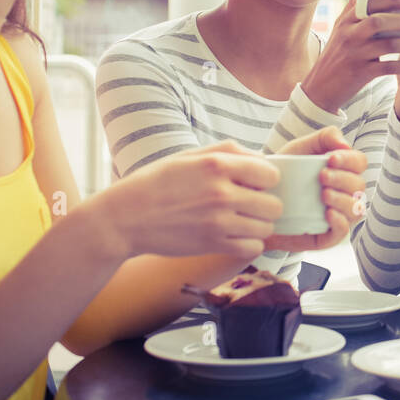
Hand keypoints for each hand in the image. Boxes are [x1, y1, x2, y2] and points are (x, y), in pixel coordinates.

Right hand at [100, 141, 282, 259]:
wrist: (125, 218)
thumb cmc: (157, 183)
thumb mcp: (190, 156)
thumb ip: (229, 152)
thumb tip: (262, 159)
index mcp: (217, 165)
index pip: (271, 174)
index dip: (265, 179)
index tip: (253, 183)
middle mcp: (221, 192)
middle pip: (274, 204)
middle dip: (264, 204)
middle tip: (247, 205)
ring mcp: (218, 221)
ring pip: (266, 228)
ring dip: (257, 226)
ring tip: (239, 221)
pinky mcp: (212, 244)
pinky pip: (252, 247)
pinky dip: (248, 244)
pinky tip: (233, 236)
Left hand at [265, 127, 368, 252]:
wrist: (258, 200)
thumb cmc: (284, 173)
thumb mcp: (300, 149)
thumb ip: (324, 138)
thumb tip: (345, 145)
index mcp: (342, 171)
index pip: (359, 163)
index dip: (350, 161)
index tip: (331, 159)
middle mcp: (345, 193)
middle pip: (359, 186)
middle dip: (343, 179)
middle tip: (322, 176)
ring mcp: (337, 215)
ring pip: (356, 209)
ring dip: (342, 199)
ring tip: (323, 194)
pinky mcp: (326, 235)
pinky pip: (343, 232)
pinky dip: (340, 222)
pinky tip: (327, 213)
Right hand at [301, 0, 399, 114]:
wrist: (319, 88)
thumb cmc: (336, 56)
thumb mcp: (339, 31)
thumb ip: (354, 13)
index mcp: (345, 20)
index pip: (369, 2)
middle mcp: (348, 34)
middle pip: (379, 21)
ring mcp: (355, 53)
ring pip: (389, 44)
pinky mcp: (361, 72)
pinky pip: (391, 66)